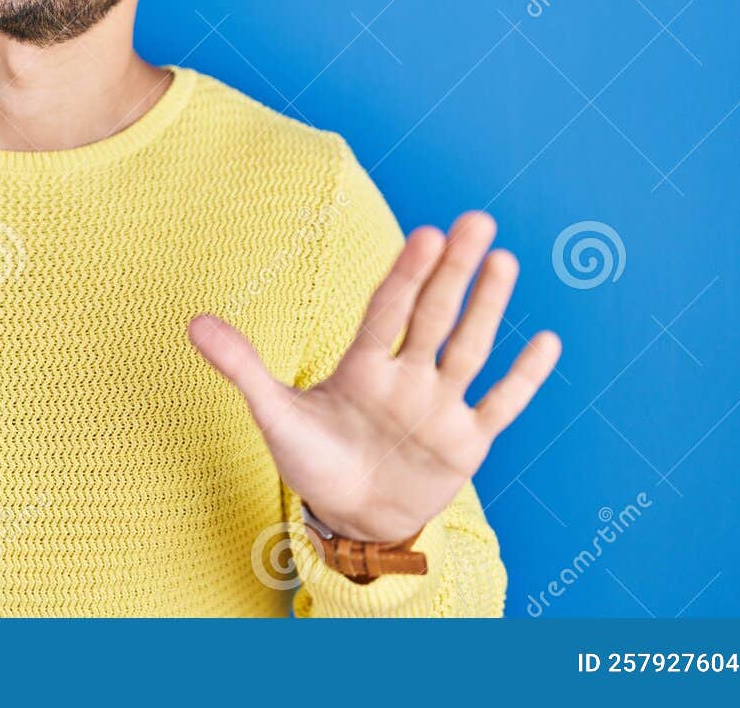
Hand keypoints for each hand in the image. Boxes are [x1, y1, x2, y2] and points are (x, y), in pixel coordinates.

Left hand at [188, 211, 559, 542]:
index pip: (388, 310)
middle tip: (476, 221)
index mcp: (364, 365)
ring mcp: (439, 407)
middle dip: (454, 271)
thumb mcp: (275, 415)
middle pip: (433, 315)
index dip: (407, 273)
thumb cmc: (313, 460)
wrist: (351, 518)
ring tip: (506, 260)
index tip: (426, 233)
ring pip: (468, 349)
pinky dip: (524, 378)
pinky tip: (547, 340)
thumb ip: (242, 366)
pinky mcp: (466, 444)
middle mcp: (407, 376)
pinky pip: (501, 406)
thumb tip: (192, 322)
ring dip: (488, 307)